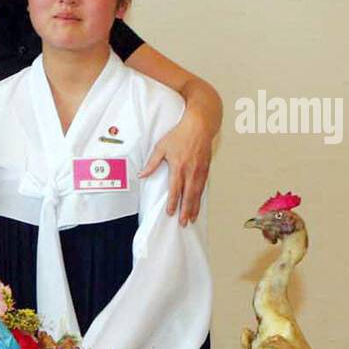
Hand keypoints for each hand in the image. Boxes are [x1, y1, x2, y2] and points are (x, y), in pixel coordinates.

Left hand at [139, 105, 214, 225]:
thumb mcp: (161, 147)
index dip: (172, 202)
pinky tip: (198, 204)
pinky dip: (200, 197)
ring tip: (192, 219)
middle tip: (184, 223)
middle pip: (188, 195)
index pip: (175, 189)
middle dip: (186, 210)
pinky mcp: (206, 168)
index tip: (170, 213)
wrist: (200, 125)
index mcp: (179, 166)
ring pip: (197, 193)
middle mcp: (191, 170)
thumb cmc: (180, 135)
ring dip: (195, 207)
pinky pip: (203, 186)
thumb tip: (142, 174)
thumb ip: (152, 163)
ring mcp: (200, 170)